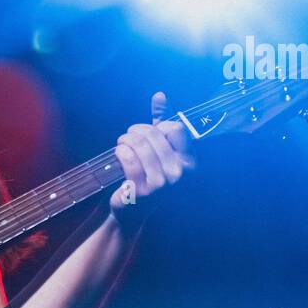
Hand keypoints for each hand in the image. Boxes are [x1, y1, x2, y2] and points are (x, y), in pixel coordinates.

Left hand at [109, 91, 195, 223]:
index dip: (158, 126)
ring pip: (139, 145)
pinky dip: (120, 151)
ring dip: (125, 140)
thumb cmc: (148, 174)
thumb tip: (160, 95)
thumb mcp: (159, 147)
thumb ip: (162, 120)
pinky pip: (128, 159)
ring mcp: (161, 184)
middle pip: (154, 135)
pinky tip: (118, 153)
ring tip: (122, 144)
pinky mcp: (142, 191)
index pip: (176, 129)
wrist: (134, 212)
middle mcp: (179, 174)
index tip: (148, 131)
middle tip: (128, 136)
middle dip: (136, 131)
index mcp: (189, 162)